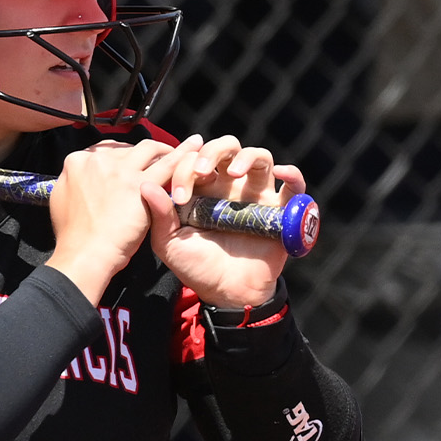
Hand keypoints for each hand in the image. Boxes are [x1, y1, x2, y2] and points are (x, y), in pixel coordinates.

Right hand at [46, 139, 193, 302]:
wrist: (86, 253)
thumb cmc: (73, 237)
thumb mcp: (62, 201)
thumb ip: (73, 184)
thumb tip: (80, 180)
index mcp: (76, 162)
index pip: (102, 150)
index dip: (119, 156)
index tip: (128, 163)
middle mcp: (98, 160)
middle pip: (126, 148)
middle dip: (141, 153)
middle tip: (155, 159)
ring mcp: (121, 170)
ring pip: (148, 149)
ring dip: (163, 148)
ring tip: (176, 151)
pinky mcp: (141, 183)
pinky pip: (168, 163)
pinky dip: (182, 154)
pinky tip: (193, 149)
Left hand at [144, 134, 296, 308]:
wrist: (226, 293)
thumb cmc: (197, 267)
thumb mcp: (170, 244)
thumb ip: (159, 215)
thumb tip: (146, 184)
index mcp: (203, 188)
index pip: (194, 161)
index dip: (184, 170)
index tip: (179, 197)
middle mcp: (231, 186)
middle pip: (228, 147)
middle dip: (212, 151)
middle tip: (201, 170)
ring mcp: (257, 196)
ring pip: (260, 157)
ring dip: (247, 157)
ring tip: (234, 172)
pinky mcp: (281, 211)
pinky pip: (294, 187)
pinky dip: (293, 174)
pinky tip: (281, 172)